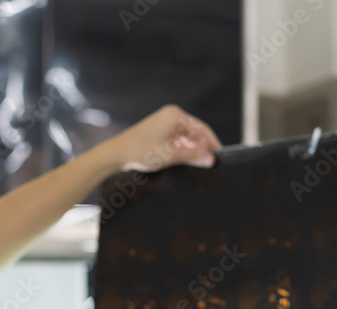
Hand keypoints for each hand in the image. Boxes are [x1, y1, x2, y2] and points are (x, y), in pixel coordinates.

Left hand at [107, 104, 222, 172]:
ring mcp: (163, 123)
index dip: (212, 142)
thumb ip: (193, 156)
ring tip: (197, 164)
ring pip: (185, 138)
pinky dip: (181, 150)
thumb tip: (211, 159)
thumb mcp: (172, 155)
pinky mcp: (157, 132)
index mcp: (175, 115)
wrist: (117, 154)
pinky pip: (176, 140)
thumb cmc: (141, 151)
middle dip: (201, 148)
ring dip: (190, 150)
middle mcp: (170, 116)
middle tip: (209, 163)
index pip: (202, 128)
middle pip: (194, 133)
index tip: (220, 155)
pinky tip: (183, 161)